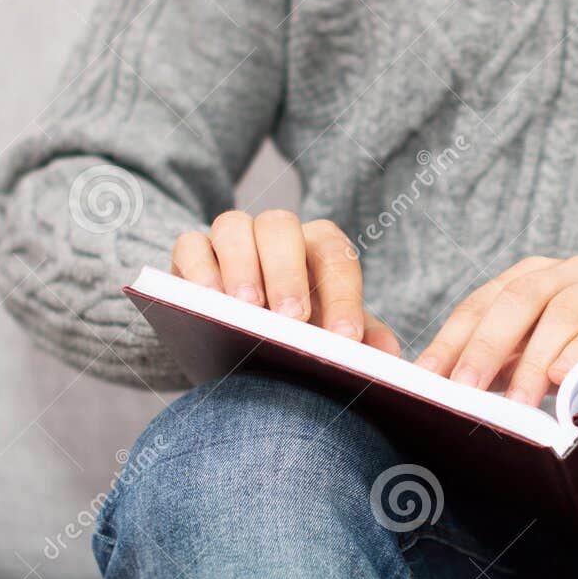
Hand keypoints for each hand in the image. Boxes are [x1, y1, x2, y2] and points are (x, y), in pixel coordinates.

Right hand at [171, 210, 400, 354]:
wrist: (241, 344)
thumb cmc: (297, 337)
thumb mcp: (329, 337)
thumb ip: (360, 338)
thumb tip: (388, 352)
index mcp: (319, 249)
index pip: (336, 257)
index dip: (343, 296)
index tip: (344, 338)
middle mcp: (275, 234)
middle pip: (281, 227)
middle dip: (287, 273)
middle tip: (290, 320)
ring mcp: (230, 240)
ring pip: (232, 226)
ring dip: (240, 267)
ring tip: (246, 311)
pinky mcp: (190, 255)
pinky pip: (189, 245)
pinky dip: (198, 269)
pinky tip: (207, 303)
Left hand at [416, 255, 577, 404]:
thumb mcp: (550, 349)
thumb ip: (510, 362)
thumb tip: (457, 393)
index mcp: (534, 278)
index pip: (482, 304)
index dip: (452, 340)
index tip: (427, 379)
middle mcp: (567, 272)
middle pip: (516, 301)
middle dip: (484, 348)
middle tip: (463, 391)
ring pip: (561, 313)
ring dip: (535, 362)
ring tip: (518, 403)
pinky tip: (567, 378)